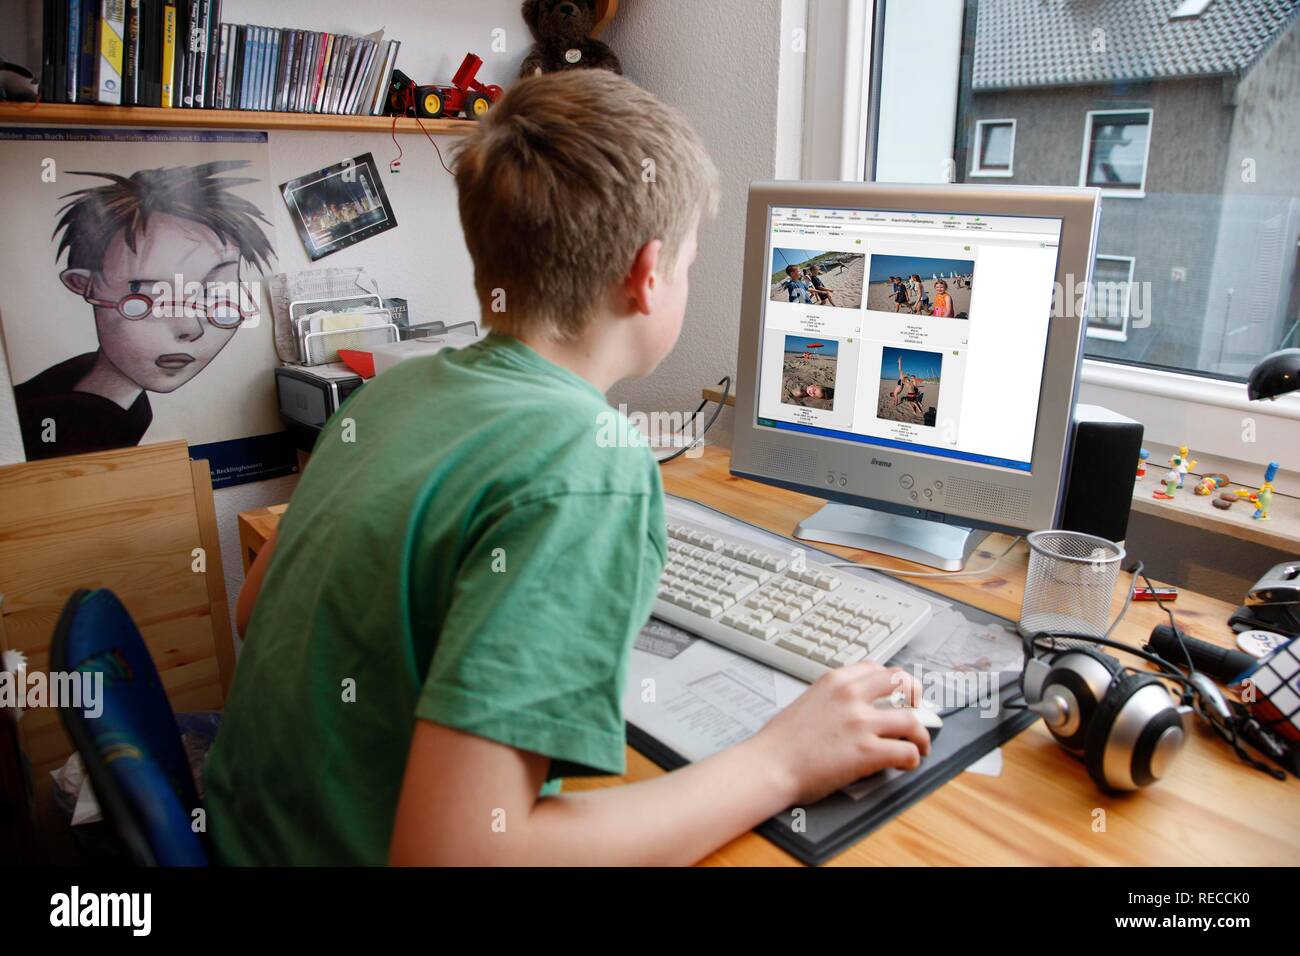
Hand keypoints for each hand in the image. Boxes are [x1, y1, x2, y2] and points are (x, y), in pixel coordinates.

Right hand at [755, 663, 930, 805]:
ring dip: (922, 735)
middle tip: (920, 711)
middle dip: (917, 697)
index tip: (898, 693)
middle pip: (903, 684)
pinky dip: (913, 759)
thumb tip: (852, 710)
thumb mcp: (807, 702)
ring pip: (913, 721)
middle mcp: (852, 696)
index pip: (877, 669)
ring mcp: (861, 723)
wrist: (769, 764)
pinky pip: (907, 751)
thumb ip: (833, 699)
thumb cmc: (780, 741)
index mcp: (835, 681)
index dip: (893, 683)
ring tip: (920, 745)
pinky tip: (906, 764)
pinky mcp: (867, 751)